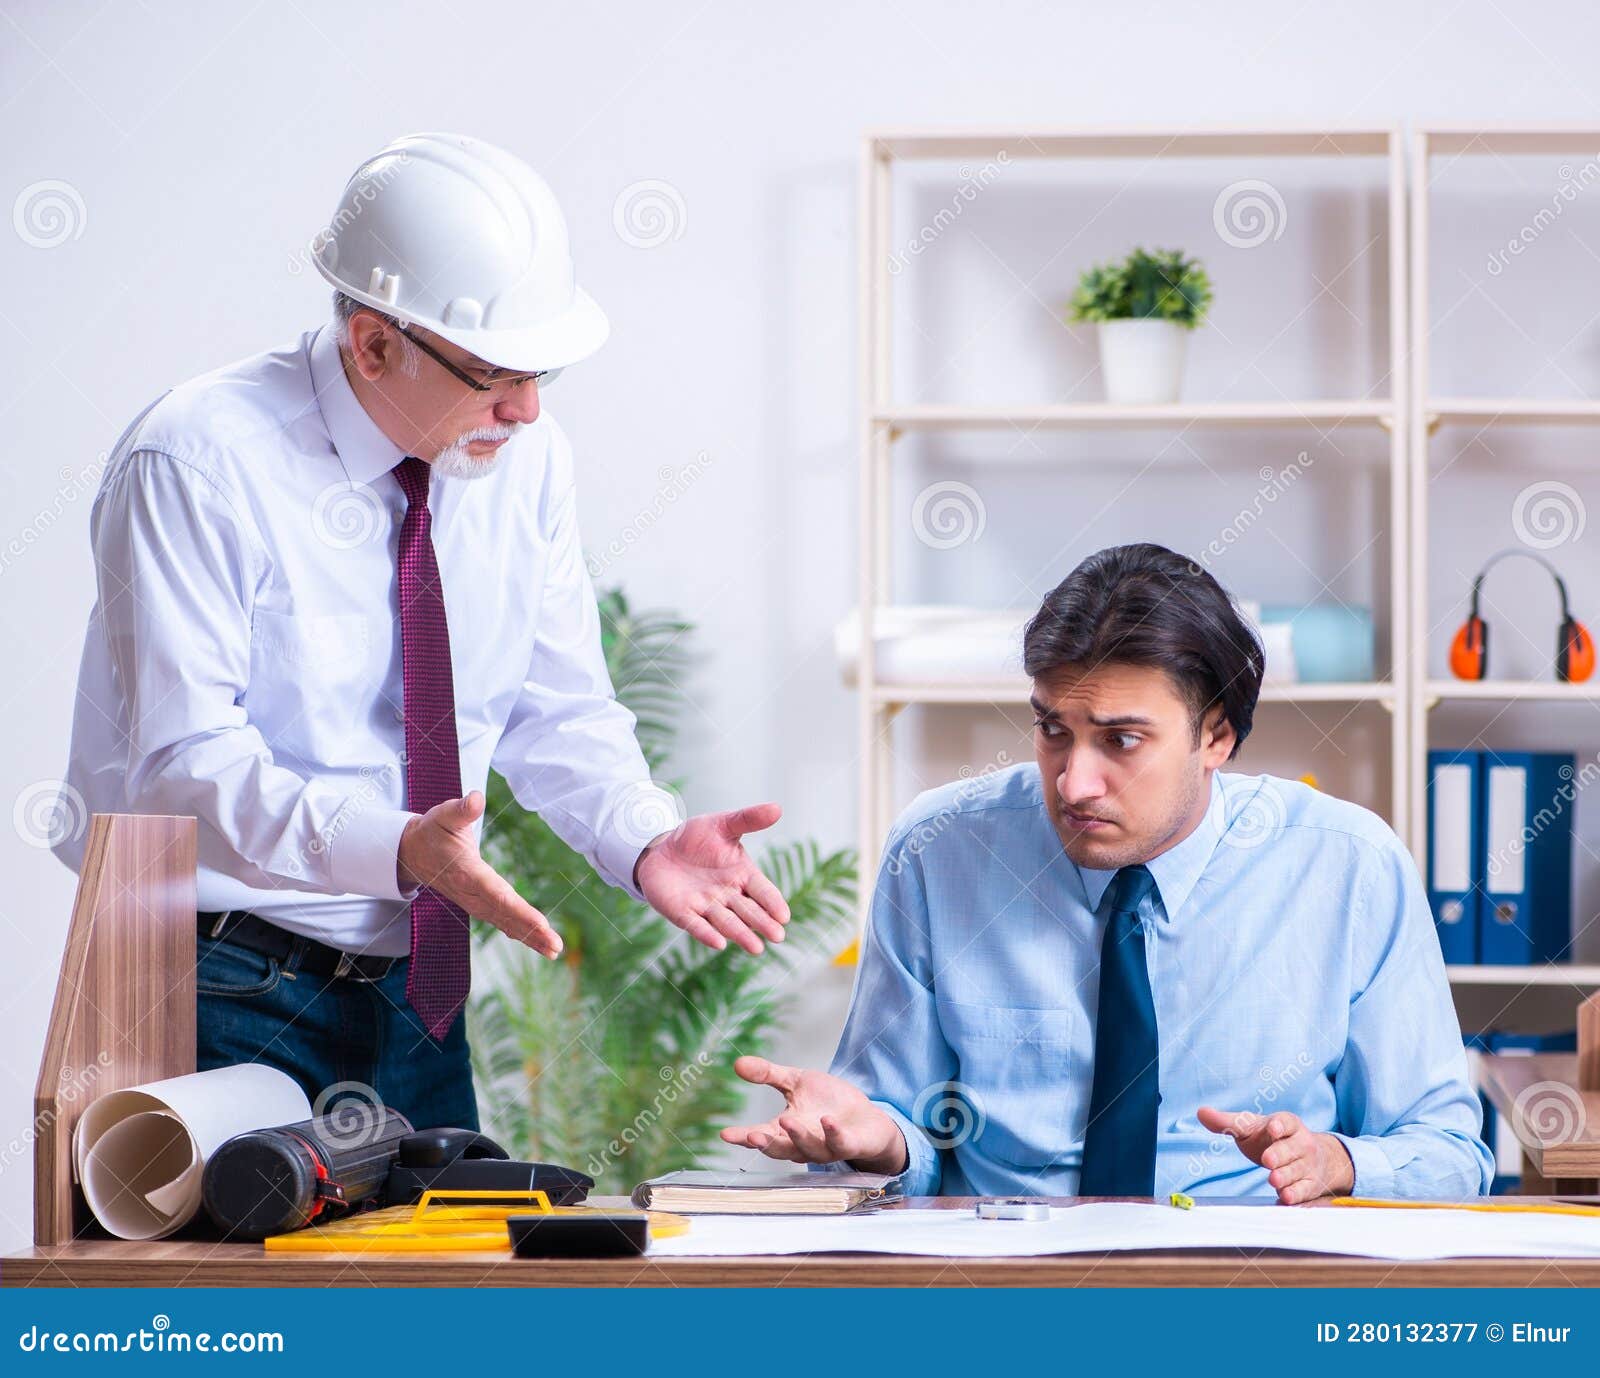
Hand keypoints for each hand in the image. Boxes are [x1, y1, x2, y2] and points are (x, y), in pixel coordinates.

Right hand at [397, 791, 561, 957]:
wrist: (412, 852)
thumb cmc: (432, 831)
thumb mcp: (444, 815)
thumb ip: (461, 809)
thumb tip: (475, 798)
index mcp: (467, 872)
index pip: (497, 894)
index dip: (519, 910)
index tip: (541, 923)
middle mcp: (471, 893)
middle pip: (505, 914)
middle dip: (530, 932)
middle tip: (556, 947)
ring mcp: (474, 902)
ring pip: (504, 922)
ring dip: (529, 938)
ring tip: (554, 950)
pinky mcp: (477, 904)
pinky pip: (501, 922)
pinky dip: (520, 933)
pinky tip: (538, 943)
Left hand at [635, 803, 790, 954]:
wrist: (660, 847)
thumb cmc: (696, 837)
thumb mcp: (722, 824)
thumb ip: (748, 819)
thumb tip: (778, 808)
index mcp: (742, 874)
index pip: (762, 891)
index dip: (773, 903)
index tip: (784, 916)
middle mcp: (727, 894)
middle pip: (749, 911)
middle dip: (762, 923)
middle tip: (777, 936)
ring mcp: (705, 905)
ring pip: (727, 922)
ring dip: (741, 935)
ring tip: (756, 948)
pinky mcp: (683, 913)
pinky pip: (696, 925)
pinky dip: (707, 934)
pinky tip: (719, 944)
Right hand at [720, 1056, 907, 1173]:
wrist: (866, 1116)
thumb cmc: (828, 1102)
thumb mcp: (796, 1081)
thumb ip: (768, 1074)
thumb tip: (737, 1063)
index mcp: (787, 1130)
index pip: (761, 1136)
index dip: (743, 1137)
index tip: (725, 1134)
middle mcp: (803, 1144)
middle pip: (780, 1149)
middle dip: (766, 1144)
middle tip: (752, 1136)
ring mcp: (827, 1148)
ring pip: (809, 1149)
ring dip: (797, 1136)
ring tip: (787, 1120)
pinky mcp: (851, 1145)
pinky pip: (841, 1144)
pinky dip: (833, 1134)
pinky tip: (827, 1121)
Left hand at [1196, 1106, 1354, 1203]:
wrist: (1310, 1157)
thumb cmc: (1271, 1140)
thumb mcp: (1250, 1128)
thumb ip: (1227, 1122)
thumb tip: (1200, 1112)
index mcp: (1287, 1124)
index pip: (1286, 1121)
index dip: (1280, 1124)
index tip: (1272, 1128)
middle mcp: (1301, 1143)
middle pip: (1292, 1148)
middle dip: (1280, 1154)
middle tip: (1267, 1160)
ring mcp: (1307, 1164)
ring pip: (1298, 1170)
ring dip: (1287, 1176)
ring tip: (1274, 1180)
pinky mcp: (1310, 1184)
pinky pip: (1305, 1190)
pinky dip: (1296, 1194)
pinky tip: (1286, 1197)